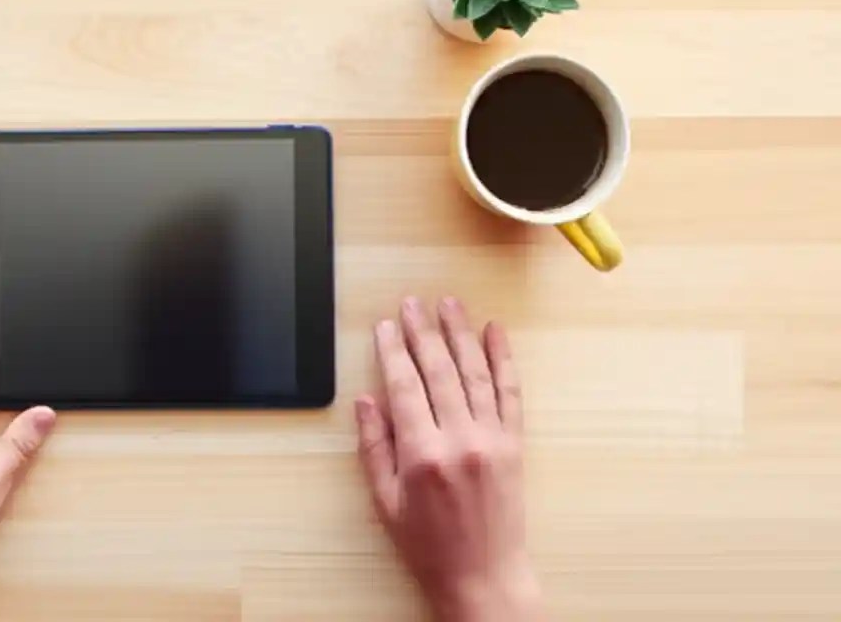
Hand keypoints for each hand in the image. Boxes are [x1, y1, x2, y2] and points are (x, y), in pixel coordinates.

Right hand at [355, 297, 541, 621]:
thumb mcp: (386, 501)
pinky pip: (510, 393)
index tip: (385, 326)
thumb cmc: (430, 546)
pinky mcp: (515, 445)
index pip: (404, 386)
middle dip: (422, 332)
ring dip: (460, 334)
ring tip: (449, 305)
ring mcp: (492, 440)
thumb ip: (374, 448)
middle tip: (411, 304)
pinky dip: (503, 359)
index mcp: (422, 454)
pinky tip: (495, 333)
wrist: (484, 578)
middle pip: (439, 371)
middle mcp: (460, 440)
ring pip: (475, 373)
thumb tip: (367, 401)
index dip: (392, 351)